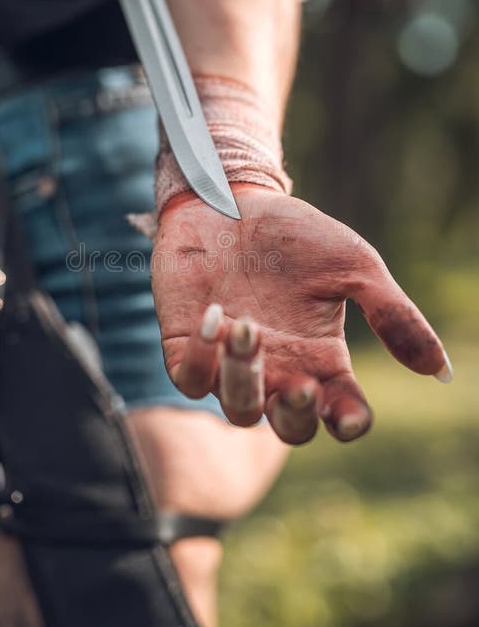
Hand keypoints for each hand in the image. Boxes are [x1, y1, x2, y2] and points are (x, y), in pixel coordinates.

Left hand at [152, 184, 451, 444]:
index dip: (347, 423)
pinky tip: (214, 317)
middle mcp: (278, 370)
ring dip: (244, 380)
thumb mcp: (355, 267)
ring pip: (239, 409)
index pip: (340, 412)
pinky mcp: (188, 345)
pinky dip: (201, 360)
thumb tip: (438, 369)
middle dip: (295, 416)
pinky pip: (190, 379)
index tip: (347, 416)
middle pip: (290, 428)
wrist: (232, 199)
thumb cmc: (296, 233)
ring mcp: (231, 362)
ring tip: (247, 328)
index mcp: (320, 359)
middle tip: (298, 383)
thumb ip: (394, 315)